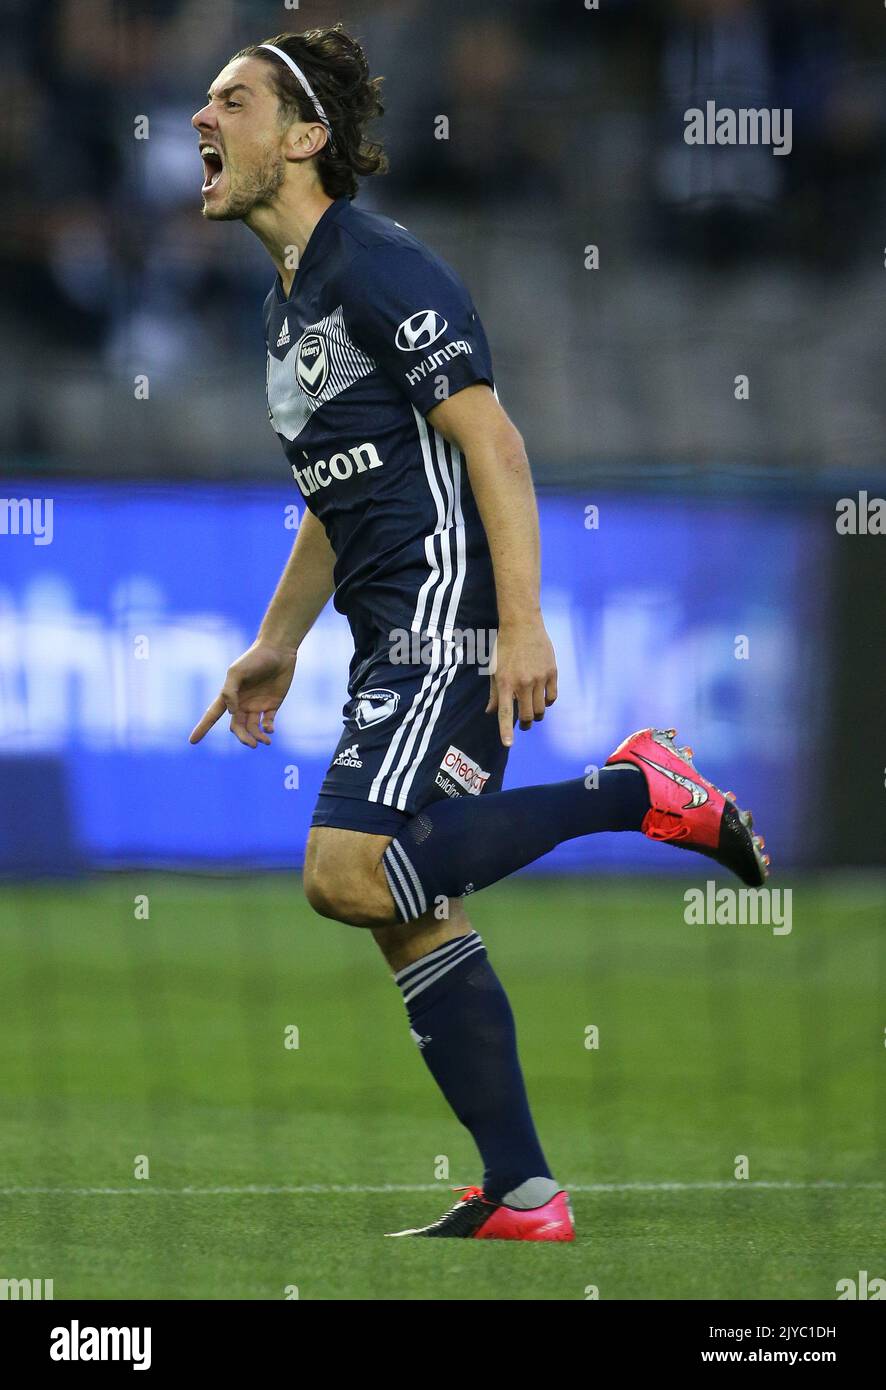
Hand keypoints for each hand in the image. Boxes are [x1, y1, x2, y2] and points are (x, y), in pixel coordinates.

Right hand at [189, 640, 296, 747]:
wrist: (278, 650)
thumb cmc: (254, 659)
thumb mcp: (237, 672)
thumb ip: (230, 691)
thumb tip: (232, 713)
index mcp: (228, 696)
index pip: (212, 715)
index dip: (202, 727)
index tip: (192, 741)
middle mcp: (241, 703)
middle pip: (237, 728)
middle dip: (243, 738)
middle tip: (253, 744)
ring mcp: (257, 705)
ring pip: (253, 729)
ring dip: (257, 736)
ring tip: (265, 741)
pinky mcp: (272, 705)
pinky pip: (268, 723)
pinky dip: (268, 729)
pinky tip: (270, 729)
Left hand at [486, 619, 557, 746]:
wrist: (522, 625)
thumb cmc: (504, 647)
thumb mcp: (493, 670)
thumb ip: (494, 693)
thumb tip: (490, 712)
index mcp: (505, 683)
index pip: (505, 712)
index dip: (506, 730)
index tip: (508, 744)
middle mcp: (522, 683)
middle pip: (528, 715)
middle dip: (526, 723)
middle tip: (524, 723)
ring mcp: (539, 678)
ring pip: (541, 709)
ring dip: (537, 714)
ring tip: (533, 712)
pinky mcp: (552, 672)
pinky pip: (552, 697)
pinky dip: (548, 702)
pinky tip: (543, 699)